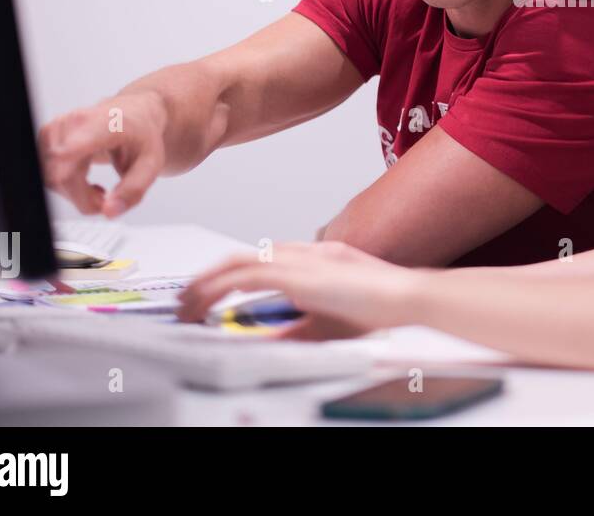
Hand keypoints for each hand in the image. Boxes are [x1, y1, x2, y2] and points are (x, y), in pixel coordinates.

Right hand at [38, 91, 168, 216]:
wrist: (134, 113)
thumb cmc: (142, 134)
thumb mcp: (151, 164)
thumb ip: (133, 190)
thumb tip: (109, 211)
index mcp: (102, 125)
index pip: (70, 149)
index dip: (64, 174)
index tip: (75, 190)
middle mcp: (73, 123)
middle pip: (59, 174)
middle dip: (82, 198)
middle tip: (106, 199)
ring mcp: (56, 129)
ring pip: (50, 178)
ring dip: (73, 193)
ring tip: (99, 190)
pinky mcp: (46, 138)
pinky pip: (46, 173)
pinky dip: (64, 185)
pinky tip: (84, 179)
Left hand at [175, 241, 419, 336]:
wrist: (407, 297)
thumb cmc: (379, 310)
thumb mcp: (326, 325)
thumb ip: (294, 329)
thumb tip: (262, 341)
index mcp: (316, 260)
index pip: (264, 260)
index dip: (232, 275)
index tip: (211, 293)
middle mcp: (305, 252)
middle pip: (244, 256)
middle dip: (210, 277)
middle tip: (187, 299)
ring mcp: (301, 259)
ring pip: (240, 263)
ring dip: (208, 283)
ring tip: (187, 303)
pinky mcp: (299, 274)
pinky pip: (248, 275)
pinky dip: (222, 287)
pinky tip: (208, 301)